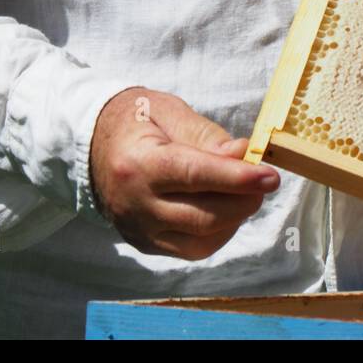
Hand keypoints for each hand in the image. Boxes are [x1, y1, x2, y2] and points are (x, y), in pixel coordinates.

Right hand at [89, 87, 278, 259]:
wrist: (92, 144)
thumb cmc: (137, 121)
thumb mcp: (170, 112)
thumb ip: (208, 137)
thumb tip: (243, 156)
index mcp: (137, 164)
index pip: (194, 176)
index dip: (237, 178)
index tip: (270, 176)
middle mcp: (135, 204)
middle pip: (204, 216)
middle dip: (244, 200)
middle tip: (264, 181)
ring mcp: (139, 230)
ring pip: (202, 240)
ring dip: (234, 219)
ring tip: (242, 193)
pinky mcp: (145, 245)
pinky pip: (192, 249)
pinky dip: (217, 232)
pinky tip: (223, 209)